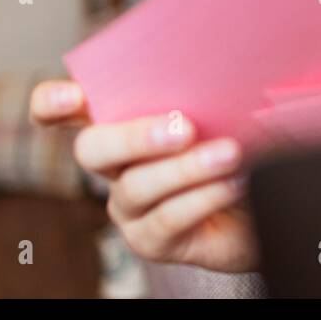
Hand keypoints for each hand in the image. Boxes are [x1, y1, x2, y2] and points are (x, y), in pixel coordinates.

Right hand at [29, 80, 260, 273]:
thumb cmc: (241, 140)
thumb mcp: (228, 106)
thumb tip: (232, 79)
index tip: (72, 99)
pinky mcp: (150, 239)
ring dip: (186, 168)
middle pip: (93, 148)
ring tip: (229, 154)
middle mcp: (115, 163)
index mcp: (121, 118)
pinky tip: (232, 183)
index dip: (53, 103)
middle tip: (184, 127)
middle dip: (134, 136)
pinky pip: (167, 219)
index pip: (64, 108)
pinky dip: (203, 197)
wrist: (266, 198)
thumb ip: (213, 88)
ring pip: (137, 185)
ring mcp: (128, 204)